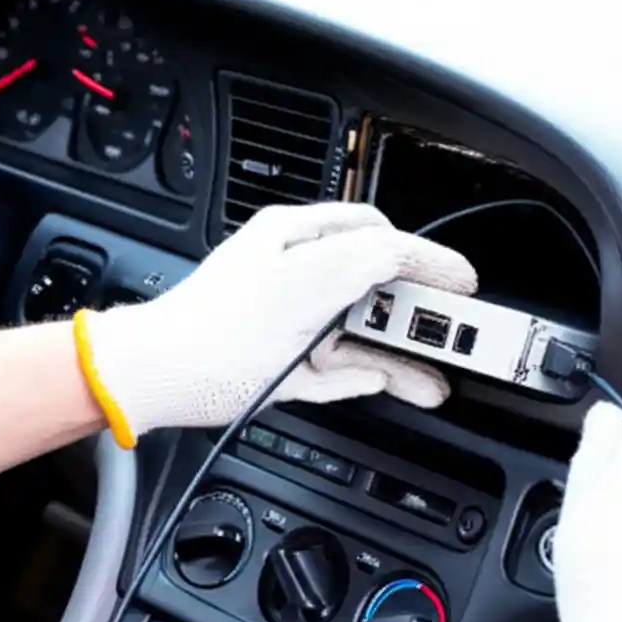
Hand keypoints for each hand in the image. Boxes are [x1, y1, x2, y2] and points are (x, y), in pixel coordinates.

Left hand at [78, 202, 476, 440]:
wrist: (158, 378)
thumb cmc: (217, 328)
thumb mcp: (309, 278)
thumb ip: (366, 257)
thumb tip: (407, 252)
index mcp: (299, 238)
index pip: (381, 237)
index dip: (426, 259)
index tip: (463, 281)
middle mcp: (298, 276)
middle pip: (377, 290)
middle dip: (418, 316)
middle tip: (452, 335)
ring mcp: (292, 322)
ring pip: (361, 334)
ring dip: (398, 357)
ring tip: (431, 378)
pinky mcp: (284, 363)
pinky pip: (336, 368)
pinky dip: (363, 377)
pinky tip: (387, 384)